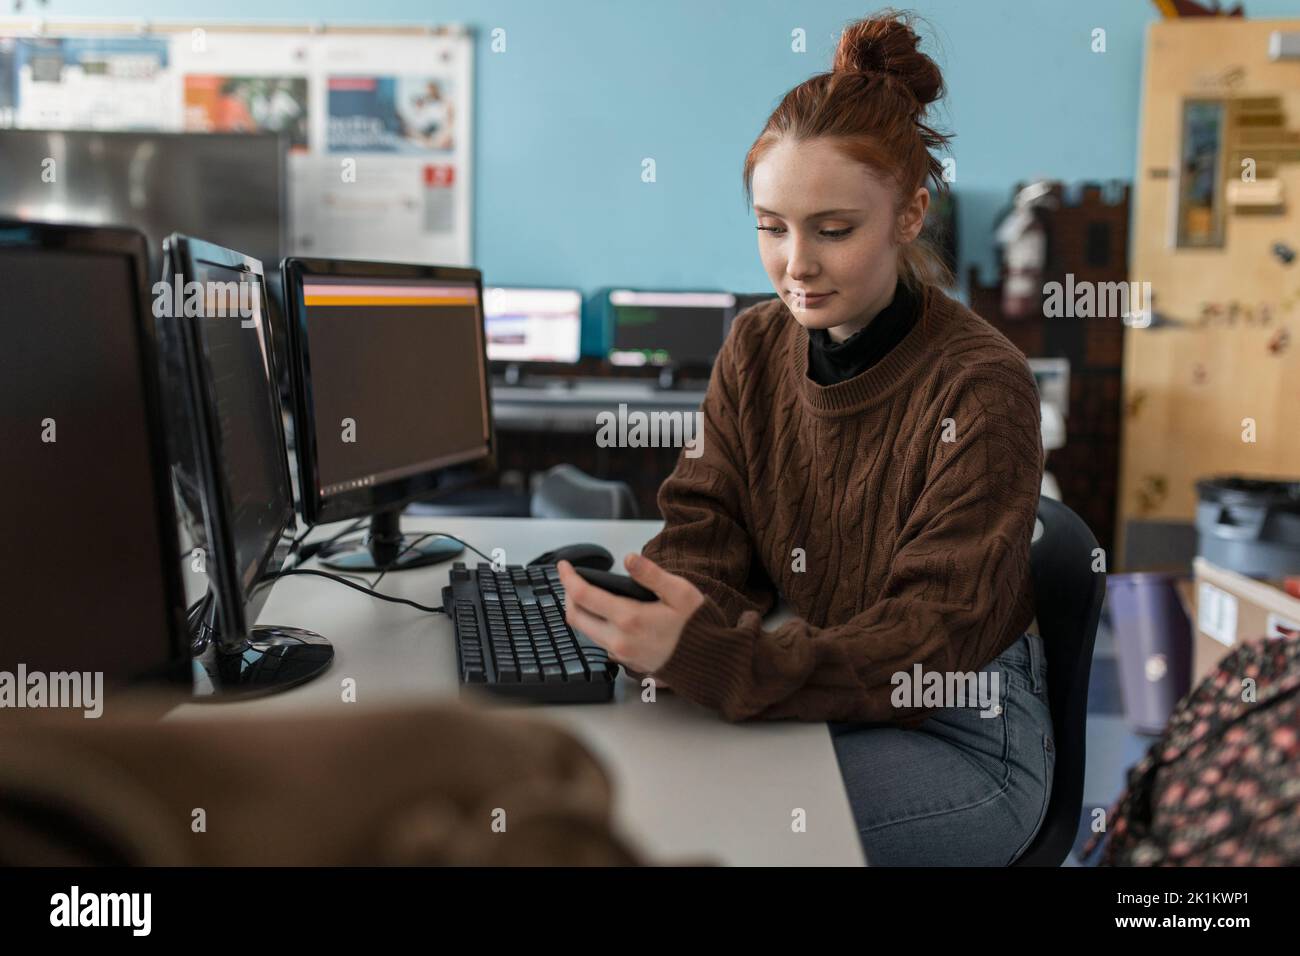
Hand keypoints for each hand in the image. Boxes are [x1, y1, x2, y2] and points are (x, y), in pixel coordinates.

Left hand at [556, 553, 704, 677]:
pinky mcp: (627, 663)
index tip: (564, 566)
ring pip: (585, 632)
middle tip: (574, 579)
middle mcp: (619, 641)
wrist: (711, 663)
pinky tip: (606, 614)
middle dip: (568, 595)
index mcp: (630, 619)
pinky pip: (600, 643)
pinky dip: (594, 625)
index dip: (568, 578)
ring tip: (588, 593)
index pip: (583, 596)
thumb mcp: (680, 592)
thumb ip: (651, 575)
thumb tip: (629, 558)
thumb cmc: (698, 626)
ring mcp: (622, 655)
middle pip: (575, 617)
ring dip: (580, 612)